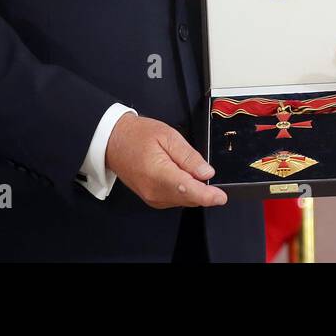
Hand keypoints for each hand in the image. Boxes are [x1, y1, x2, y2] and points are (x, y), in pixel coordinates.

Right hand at [105, 113, 227, 208]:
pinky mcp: (151, 198)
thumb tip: (206, 173)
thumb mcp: (168, 136)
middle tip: (206, 172)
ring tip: (187, 167)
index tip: (221, 197)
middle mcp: (154, 191)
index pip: (188, 191)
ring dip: (193, 190)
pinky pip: (175, 199)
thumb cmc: (138, 136)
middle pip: (188, 198)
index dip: (207, 196)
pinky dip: (184, 191)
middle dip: (203, 190)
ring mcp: (151, 197)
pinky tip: (183, 176)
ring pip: (183, 200)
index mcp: (158, 174)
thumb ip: (188, 156)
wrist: (113, 141)